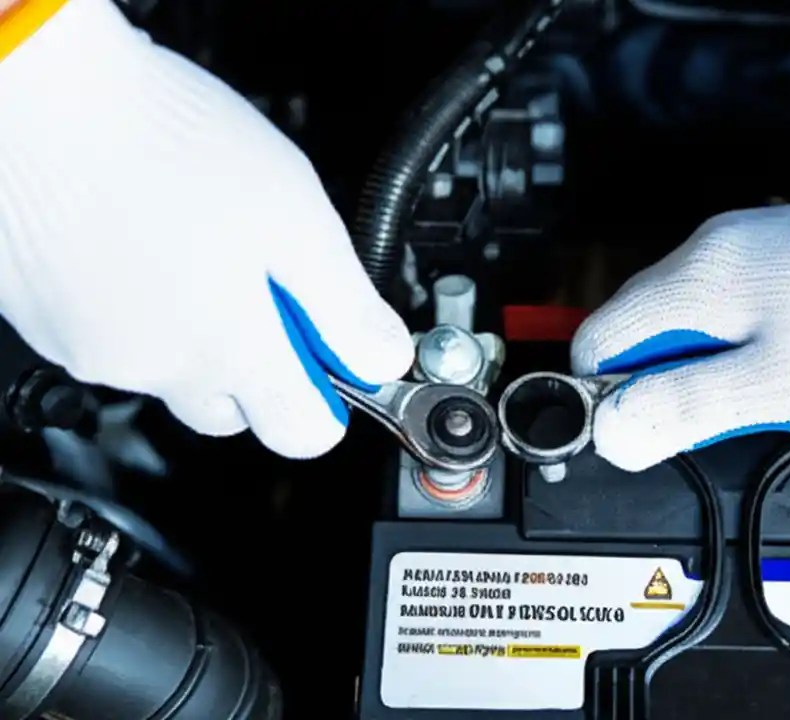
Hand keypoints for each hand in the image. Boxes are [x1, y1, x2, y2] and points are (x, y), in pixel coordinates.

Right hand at [0, 0, 410, 457]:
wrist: (37, 90)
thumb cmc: (160, 137)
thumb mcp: (295, 216)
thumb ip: (346, 305)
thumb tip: (382, 358)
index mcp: (226, 350)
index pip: (303, 436)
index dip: (330, 397)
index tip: (332, 352)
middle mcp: (153, 367)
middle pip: (232, 406)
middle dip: (259, 359)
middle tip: (259, 279)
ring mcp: (88, 349)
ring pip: (167, 368)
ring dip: (192, 326)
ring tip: (190, 241)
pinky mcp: (41, 322)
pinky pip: (106, 336)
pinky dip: (131, 304)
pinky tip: (138, 240)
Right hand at [572, 161, 789, 471]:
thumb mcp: (774, 388)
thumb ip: (685, 407)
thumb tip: (614, 430)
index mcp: (695, 284)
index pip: (599, 342)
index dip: (613, 395)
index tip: (650, 424)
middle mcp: (709, 252)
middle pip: (643, 331)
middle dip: (673, 380)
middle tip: (734, 408)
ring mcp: (746, 245)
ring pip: (691, 319)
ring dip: (714, 363)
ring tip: (775, 384)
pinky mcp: (781, 251)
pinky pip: (735, 304)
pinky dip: (749, 340)